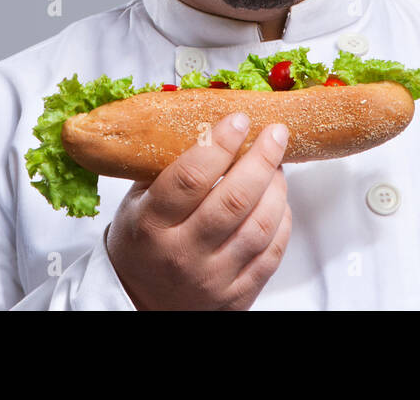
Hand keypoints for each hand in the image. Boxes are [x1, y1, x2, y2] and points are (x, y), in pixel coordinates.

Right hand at [105, 112, 291, 309]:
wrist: (141, 303)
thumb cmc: (142, 241)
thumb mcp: (138, 201)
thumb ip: (167, 165)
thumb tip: (207, 117)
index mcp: (151, 225)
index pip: (190, 178)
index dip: (219, 144)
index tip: (238, 120)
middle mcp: (182, 255)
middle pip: (234, 200)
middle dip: (261, 159)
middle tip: (275, 133)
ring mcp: (212, 279)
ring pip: (260, 226)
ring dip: (276, 188)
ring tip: (277, 165)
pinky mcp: (236, 296)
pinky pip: (271, 254)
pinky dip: (281, 221)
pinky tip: (277, 200)